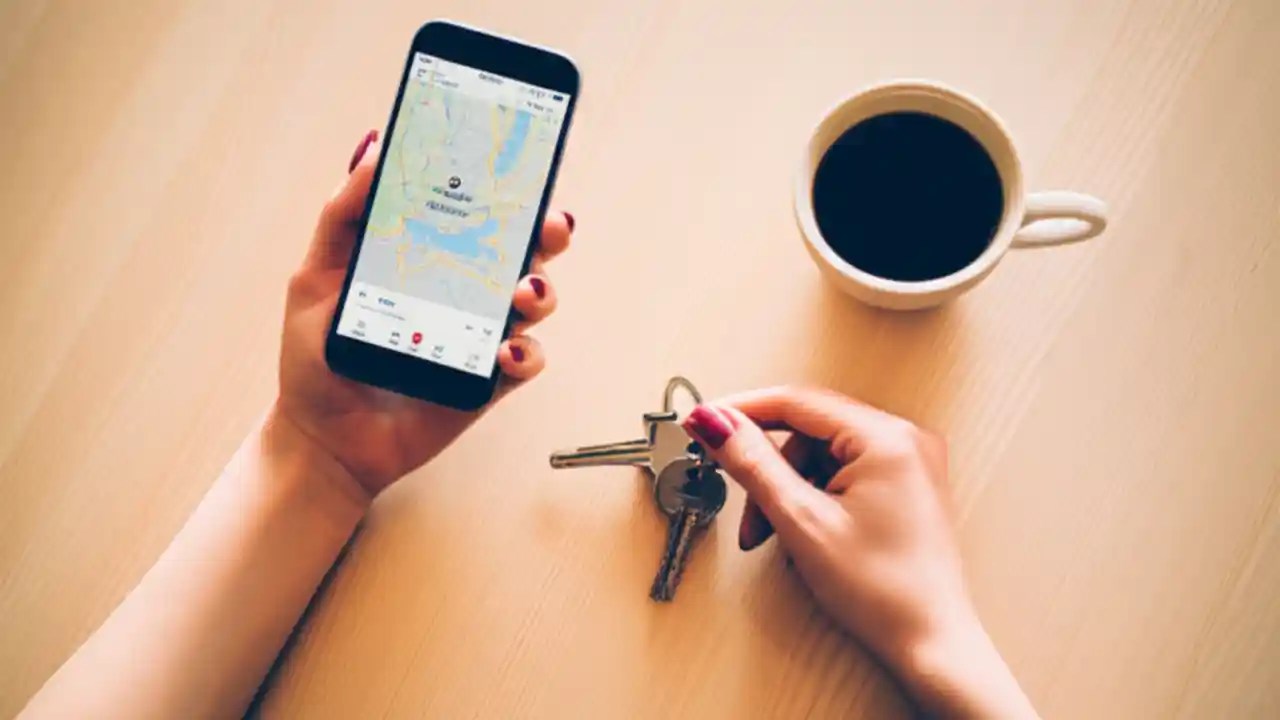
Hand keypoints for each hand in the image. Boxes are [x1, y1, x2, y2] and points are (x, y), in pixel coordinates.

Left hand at [277, 130, 573, 497]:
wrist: (322, 436)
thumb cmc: (316, 355)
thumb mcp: (315, 275)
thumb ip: (343, 213)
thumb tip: (374, 147)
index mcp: (431, 255)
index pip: (480, 210)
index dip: (509, 185)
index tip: (522, 163)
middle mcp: (465, 290)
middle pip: (524, 249)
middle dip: (548, 230)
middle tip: (548, 224)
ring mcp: (481, 334)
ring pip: (536, 300)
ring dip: (541, 289)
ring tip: (522, 294)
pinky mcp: (490, 381)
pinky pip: (527, 361)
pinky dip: (525, 353)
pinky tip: (503, 351)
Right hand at [683, 387, 1035, 717]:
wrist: (930, 645)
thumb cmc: (886, 593)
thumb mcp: (802, 521)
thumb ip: (753, 463)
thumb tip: (716, 423)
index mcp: (887, 438)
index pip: (795, 401)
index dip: (741, 411)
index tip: (703, 422)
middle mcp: (904, 441)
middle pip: (806, 432)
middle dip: (769, 471)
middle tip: (749, 511)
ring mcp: (907, 464)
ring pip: (820, 457)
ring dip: (788, 492)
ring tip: (778, 536)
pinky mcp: (903, 488)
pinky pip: (841, 474)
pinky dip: (812, 500)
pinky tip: (804, 533)